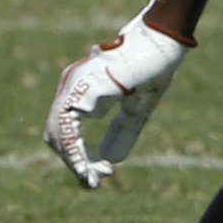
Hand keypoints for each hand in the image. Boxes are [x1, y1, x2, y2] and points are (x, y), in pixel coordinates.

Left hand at [44, 9, 190, 187]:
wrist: (164, 42)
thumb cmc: (154, 66)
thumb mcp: (139, 107)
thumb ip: (123, 130)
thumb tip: (109, 160)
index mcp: (82, 87)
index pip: (67, 129)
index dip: (79, 155)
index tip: (100, 176)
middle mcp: (71, 85)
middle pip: (57, 135)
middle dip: (75, 162)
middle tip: (97, 180)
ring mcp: (74, 86)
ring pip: (58, 136)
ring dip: (75, 162)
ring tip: (95, 179)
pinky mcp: (83, 90)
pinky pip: (69, 131)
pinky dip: (77, 154)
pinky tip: (90, 168)